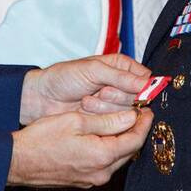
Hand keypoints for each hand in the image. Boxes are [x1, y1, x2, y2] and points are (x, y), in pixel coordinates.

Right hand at [8, 108, 153, 187]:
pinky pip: (104, 165)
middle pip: (129, 151)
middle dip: (135, 132)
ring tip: (119, 122)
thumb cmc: (42, 140)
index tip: (147, 110)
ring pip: (117, 159)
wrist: (18, 162)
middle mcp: (101, 173)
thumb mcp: (77, 121)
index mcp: (102, 156)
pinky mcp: (83, 182)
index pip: (135, 140)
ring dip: (121, 141)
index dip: (144, 124)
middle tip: (136, 114)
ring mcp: (92, 180)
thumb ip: (107, 121)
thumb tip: (131, 117)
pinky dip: (108, 150)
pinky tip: (101, 137)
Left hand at [19, 53, 150, 123]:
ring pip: (128, 112)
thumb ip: (120, 77)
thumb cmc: (63, 77)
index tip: (129, 90)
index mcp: (121, 67)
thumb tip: (147, 83)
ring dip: (106, 107)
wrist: (43, 98)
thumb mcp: (92, 70)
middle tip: (101, 92)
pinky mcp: (107, 120)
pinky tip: (85, 109)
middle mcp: (122, 85)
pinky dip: (100, 117)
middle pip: (140, 98)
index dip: (141, 87)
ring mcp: (114, 104)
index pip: (146, 79)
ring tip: (86, 100)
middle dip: (118, 97)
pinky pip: (116, 123)